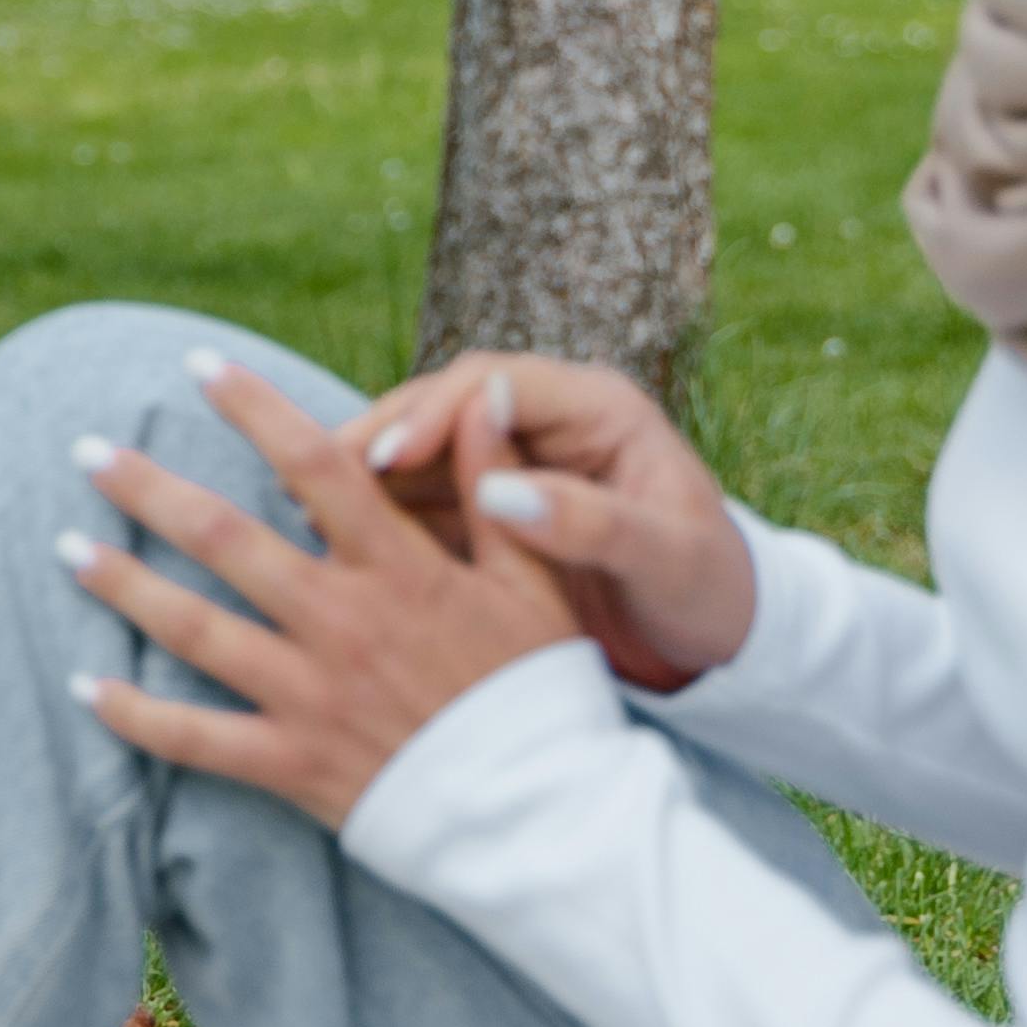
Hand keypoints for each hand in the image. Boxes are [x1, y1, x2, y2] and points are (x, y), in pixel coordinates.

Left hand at [65, 352, 583, 829]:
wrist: (543, 819)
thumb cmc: (541, 694)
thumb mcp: (533, 581)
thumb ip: (493, 486)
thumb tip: (486, 390)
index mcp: (398, 571)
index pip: (315, 467)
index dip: (254, 408)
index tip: (198, 366)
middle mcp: (341, 623)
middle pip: (224, 538)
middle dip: (147, 489)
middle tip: (86, 451)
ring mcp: (310, 696)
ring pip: (193, 629)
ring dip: (122, 585)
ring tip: (64, 548)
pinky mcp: (294, 764)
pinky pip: (196, 739)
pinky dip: (135, 715)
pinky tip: (86, 689)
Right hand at [352, 350, 756, 692]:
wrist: (720, 641)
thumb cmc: (710, 591)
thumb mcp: (667, 559)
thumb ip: (592, 522)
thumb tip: (501, 493)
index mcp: (599, 408)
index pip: (495, 385)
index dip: (433, 414)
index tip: (385, 456)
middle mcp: (549, 423)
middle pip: (445, 408)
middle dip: (381, 435)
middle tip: (316, 472)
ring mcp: (517, 464)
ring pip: (425, 451)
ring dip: (368, 474)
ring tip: (306, 504)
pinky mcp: (494, 510)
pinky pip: (425, 499)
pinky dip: (380, 514)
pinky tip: (332, 538)